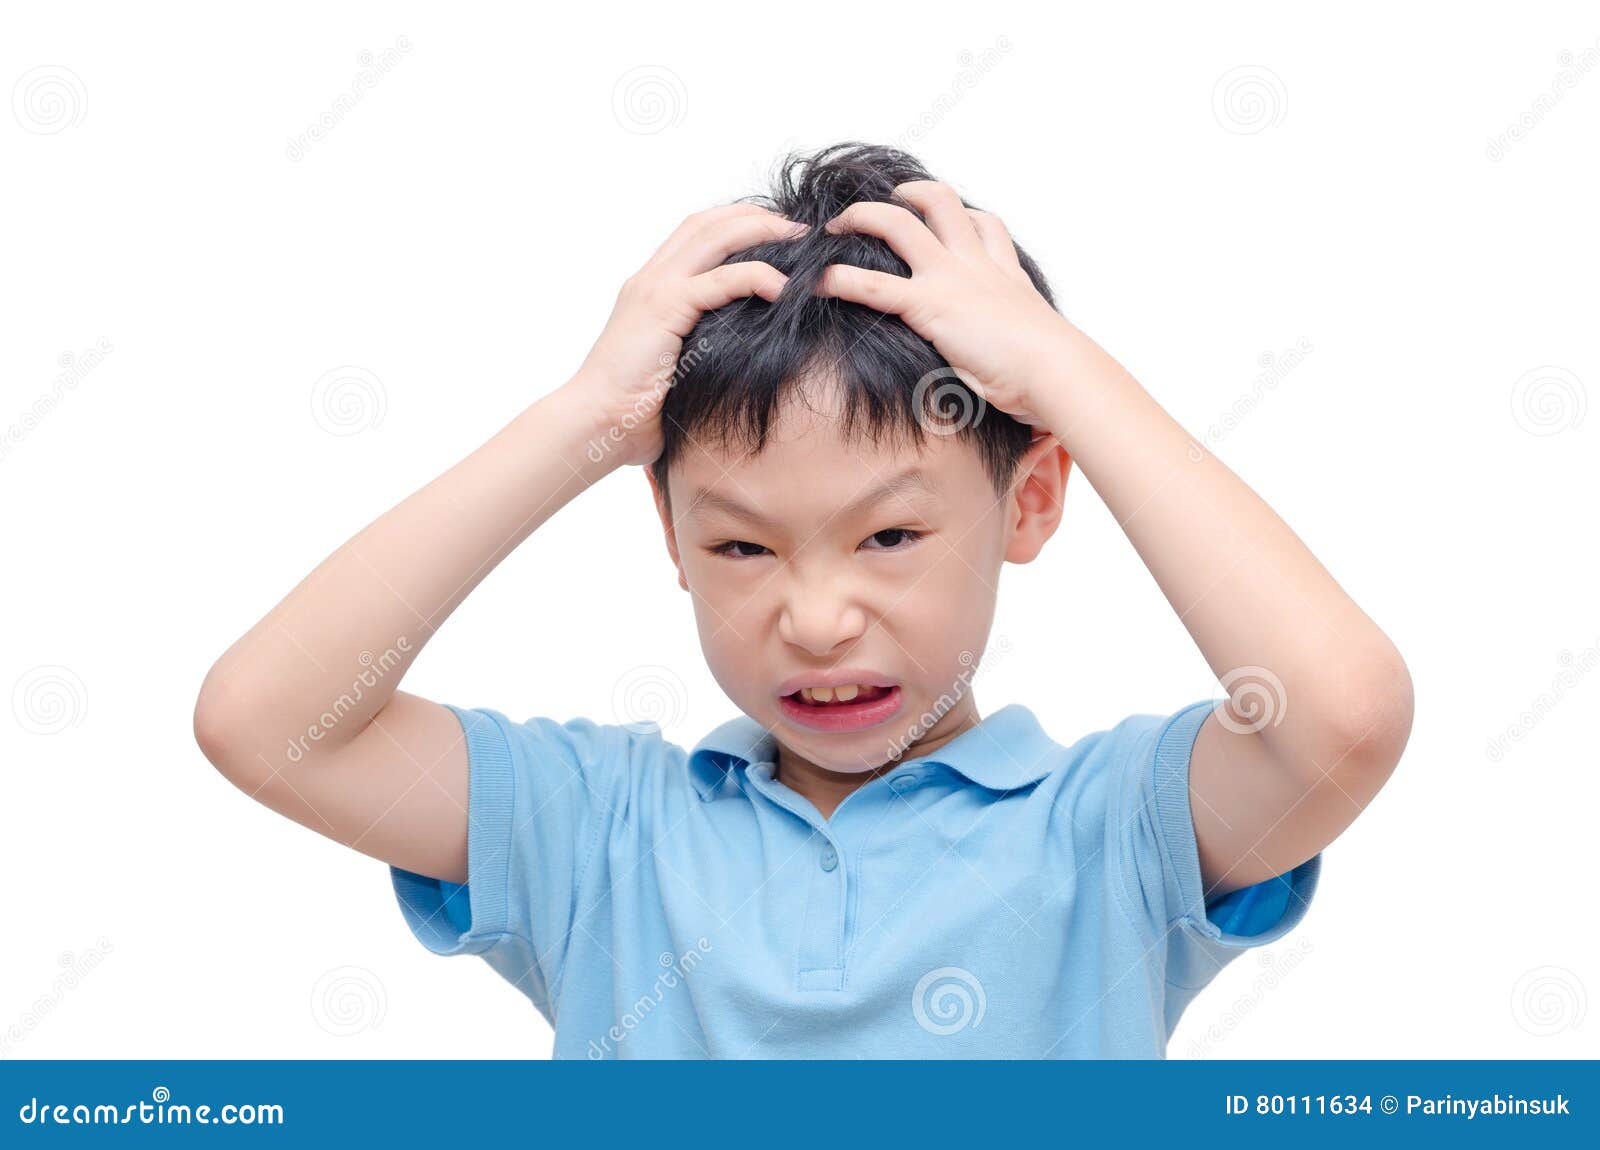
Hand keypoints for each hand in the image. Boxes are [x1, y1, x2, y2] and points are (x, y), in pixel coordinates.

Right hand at [572, 205, 804, 466]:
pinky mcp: (664, 309)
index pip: (697, 232)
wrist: (597, 425)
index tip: (779, 234)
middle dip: (758, 217)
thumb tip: (745, 356)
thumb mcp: (677, 368)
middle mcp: (651, 279)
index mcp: (651, 289)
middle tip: (801, 229)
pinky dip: (756, 276)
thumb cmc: (634, 411)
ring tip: (801, 242)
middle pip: (709, 222)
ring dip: (763, 233)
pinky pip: (720, 280)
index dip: (739, 222)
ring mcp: (655, 290)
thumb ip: (702, 347)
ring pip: (715, 237)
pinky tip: (783, 288)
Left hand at [816, 180, 1069, 427]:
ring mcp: (951, 278)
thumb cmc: (1050, 372)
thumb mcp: (1034, 348)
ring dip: (862, 217)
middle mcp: (976, 264)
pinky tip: (818, 282)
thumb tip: (1009, 378)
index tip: (940, 214)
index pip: (983, 223)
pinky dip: (840, 279)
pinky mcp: (930, 306)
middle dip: (904, 194)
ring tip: (833, 228)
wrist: (1056, 372)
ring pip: (899, 223)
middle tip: (878, 203)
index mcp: (1004, 273)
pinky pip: (873, 284)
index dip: (960, 213)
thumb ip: (1013, 344)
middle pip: (940, 201)